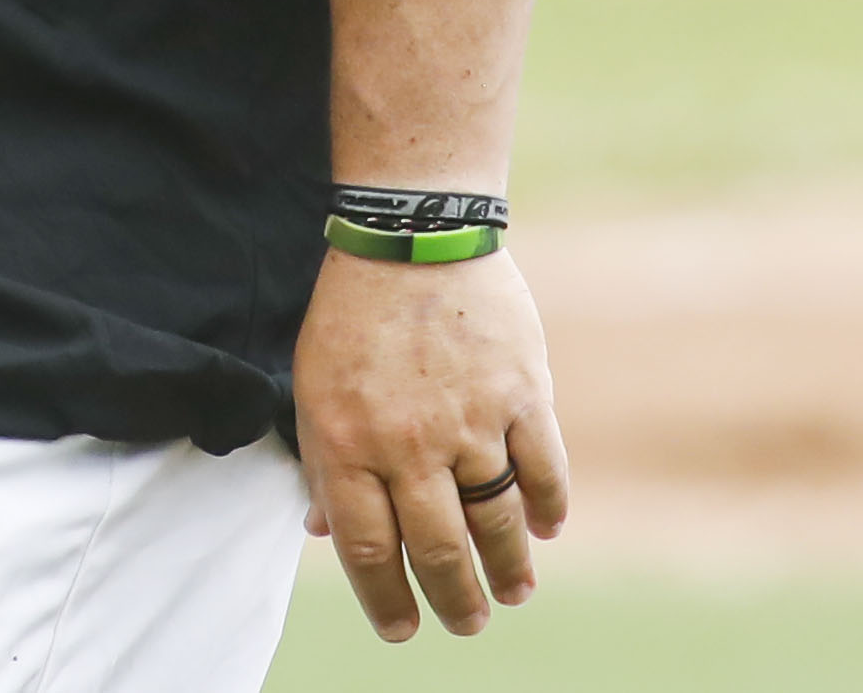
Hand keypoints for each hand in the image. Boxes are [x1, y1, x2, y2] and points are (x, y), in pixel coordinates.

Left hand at [292, 242, 570, 642]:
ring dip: (507, 569)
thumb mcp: (314, 391)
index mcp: (347, 446)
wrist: (412, 234)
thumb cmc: (352, 317)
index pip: (370, 553)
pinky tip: (547, 529)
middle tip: (468, 623)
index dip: (387, 602)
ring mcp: (470, 420)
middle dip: (455, 601)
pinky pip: (543, 470)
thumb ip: (322, 465)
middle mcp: (408, 445)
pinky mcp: (522, 392)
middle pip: (438, 550)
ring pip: (496, 521)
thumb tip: (325, 534)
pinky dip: (549, 507)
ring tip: (514, 592)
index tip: (403, 629)